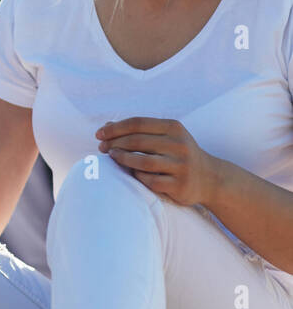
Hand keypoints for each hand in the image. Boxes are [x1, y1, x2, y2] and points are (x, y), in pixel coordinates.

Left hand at [96, 117, 219, 206]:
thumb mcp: (165, 137)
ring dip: (122, 159)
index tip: (99, 134)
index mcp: (174, 128)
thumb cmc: (178, 154)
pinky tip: (132, 173)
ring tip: (112, 157)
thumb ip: (138, 131)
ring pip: (142, 162)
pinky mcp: (180, 185)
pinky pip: (150, 181)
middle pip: (137, 141)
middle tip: (102, 148)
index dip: (115, 128)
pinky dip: (137, 176)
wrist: (211, 178)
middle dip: (114, 144)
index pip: (138, 123)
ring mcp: (181, 166)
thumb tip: (106, 125)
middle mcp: (180, 145)